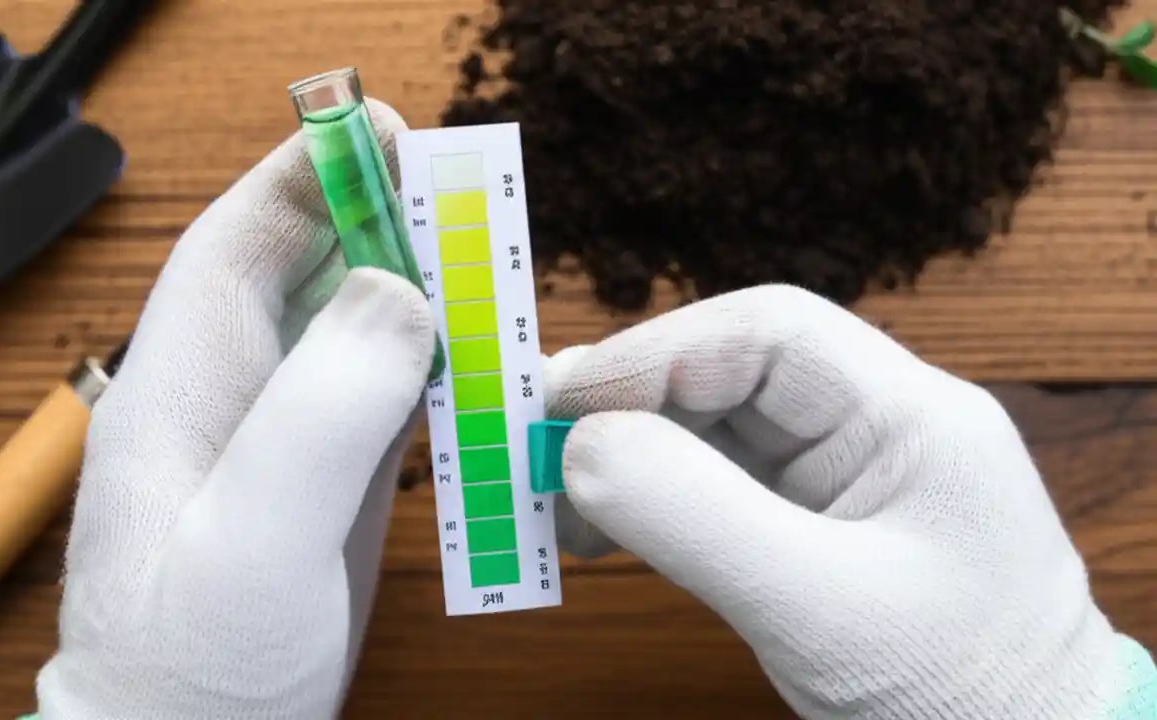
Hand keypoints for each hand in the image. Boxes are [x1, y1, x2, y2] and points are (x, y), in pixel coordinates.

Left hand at [34, 100, 435, 718]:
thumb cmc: (193, 673)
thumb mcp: (254, 539)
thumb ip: (319, 412)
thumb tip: (392, 294)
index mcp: (184, 396)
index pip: (235, 250)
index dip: (304, 180)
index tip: (375, 133)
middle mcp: (229, 407)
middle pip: (301, 277)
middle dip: (372, 222)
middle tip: (453, 193)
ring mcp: (278, 448)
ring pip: (346, 332)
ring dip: (408, 291)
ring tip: (475, 266)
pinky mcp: (319, 490)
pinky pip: (375, 399)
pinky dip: (423, 366)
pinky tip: (463, 359)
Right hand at [545, 285, 1155, 718]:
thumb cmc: (966, 696)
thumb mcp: (823, 608)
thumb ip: (698, 519)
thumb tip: (580, 448)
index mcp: (910, 416)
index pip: (767, 334)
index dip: (654, 353)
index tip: (561, 401)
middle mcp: (872, 432)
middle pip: (726, 376)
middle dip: (627, 405)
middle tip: (533, 448)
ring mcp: (838, 484)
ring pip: (708, 433)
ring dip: (626, 458)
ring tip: (556, 504)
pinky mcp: (807, 534)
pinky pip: (710, 493)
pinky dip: (647, 505)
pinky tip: (600, 531)